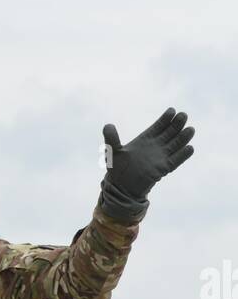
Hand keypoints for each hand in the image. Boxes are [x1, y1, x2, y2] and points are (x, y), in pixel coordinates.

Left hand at [100, 108, 194, 222]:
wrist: (122, 188)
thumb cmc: (117, 169)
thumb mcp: (112, 152)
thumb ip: (111, 139)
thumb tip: (107, 126)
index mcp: (145, 139)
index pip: (158, 126)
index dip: (165, 118)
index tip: (172, 110)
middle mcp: (155, 146)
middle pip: (170, 132)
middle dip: (177, 124)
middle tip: (183, 115)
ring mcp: (161, 157)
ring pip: (175, 145)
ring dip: (183, 137)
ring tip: (190, 129)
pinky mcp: (163, 168)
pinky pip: (175, 161)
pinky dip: (182, 155)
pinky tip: (190, 148)